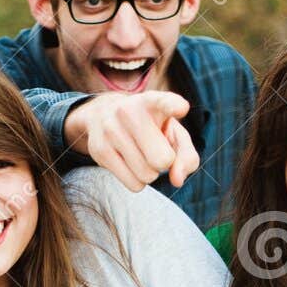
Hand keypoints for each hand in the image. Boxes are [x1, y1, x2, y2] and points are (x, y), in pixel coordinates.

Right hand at [64, 92, 199, 191]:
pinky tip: (129, 164)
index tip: (180, 108)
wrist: (102, 115)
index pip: (164, 103)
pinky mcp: (99, 150)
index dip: (173, 106)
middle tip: (155, 149)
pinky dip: (137, 181)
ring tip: (140, 155)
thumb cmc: (149, 128)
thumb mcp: (173, 134)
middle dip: (164, 162)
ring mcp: (111, 130)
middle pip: (163, 160)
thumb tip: (177, 180)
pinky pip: (133, 184)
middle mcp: (129, 111)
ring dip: (150, 173)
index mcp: (152, 101)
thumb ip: (187, 156)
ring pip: (147, 175)